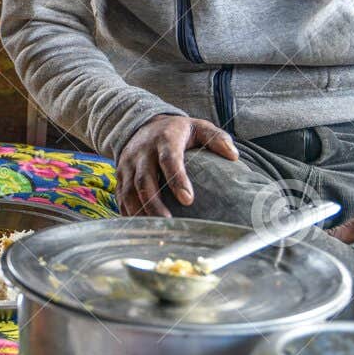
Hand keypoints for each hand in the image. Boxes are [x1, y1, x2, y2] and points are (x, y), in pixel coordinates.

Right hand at [115, 114, 238, 216]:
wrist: (142, 125)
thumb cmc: (176, 131)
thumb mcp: (198, 127)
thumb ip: (216, 138)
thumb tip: (233, 155)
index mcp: (164, 139)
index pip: (169, 160)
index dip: (177, 179)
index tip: (188, 199)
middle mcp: (142, 152)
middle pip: (145, 181)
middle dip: (154, 204)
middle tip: (168, 222)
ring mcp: (128, 165)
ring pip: (129, 191)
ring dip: (140, 211)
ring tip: (155, 229)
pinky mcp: (120, 176)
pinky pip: (120, 197)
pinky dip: (128, 213)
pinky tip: (140, 227)